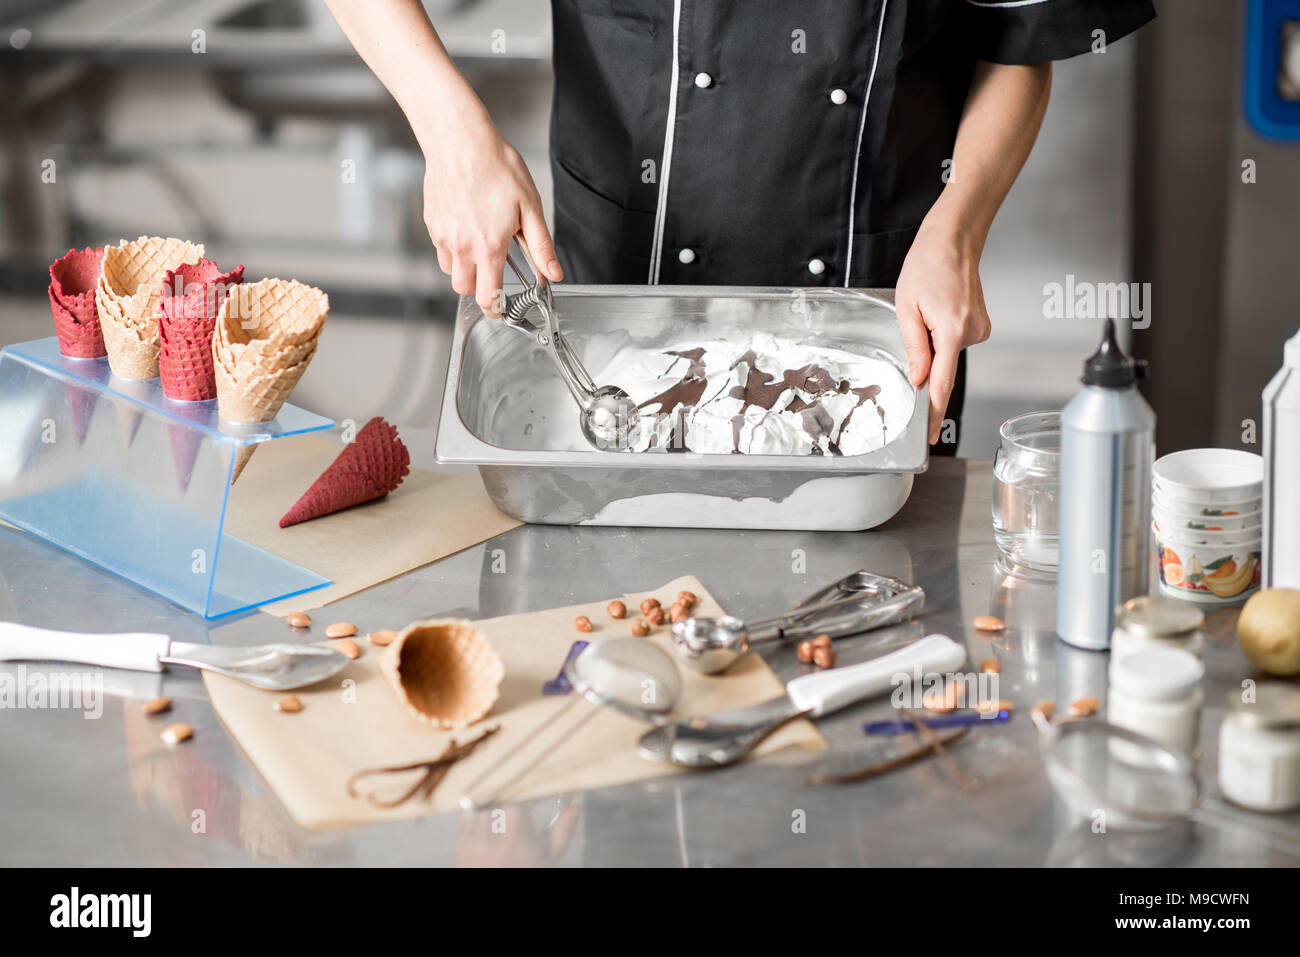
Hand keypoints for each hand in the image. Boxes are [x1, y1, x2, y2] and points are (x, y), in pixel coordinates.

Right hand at [421, 109, 561, 316]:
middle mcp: (462, 246)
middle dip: (480, 288)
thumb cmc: (495, 166)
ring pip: (451, 271)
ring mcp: (442, 235)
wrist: (459, 139)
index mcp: (489, 247)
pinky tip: (466, 227)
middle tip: (495, 270)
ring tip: (480, 244)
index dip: (496, 310)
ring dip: (465, 268)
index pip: (488, 298)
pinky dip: (452, 249)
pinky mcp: (431, 223)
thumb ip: (541, 246)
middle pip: (465, 290)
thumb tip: (553, 274)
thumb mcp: (530, 207)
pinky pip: (440, 249)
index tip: (502, 310)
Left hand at [894, 211, 991, 445]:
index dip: (933, 412)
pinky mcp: (982, 327)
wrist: (953, 241)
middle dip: (925, 354)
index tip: (929, 434)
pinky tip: (941, 310)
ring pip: (947, 353)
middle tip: (919, 318)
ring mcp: (980, 330)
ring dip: (933, 340)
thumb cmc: (927, 266)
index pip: (941, 384)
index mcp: (951, 330)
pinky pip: (955, 342)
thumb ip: (914, 347)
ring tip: (930, 307)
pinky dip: (943, 334)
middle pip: (940, 365)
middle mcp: (972, 333)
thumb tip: (918, 379)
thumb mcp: (907, 307)